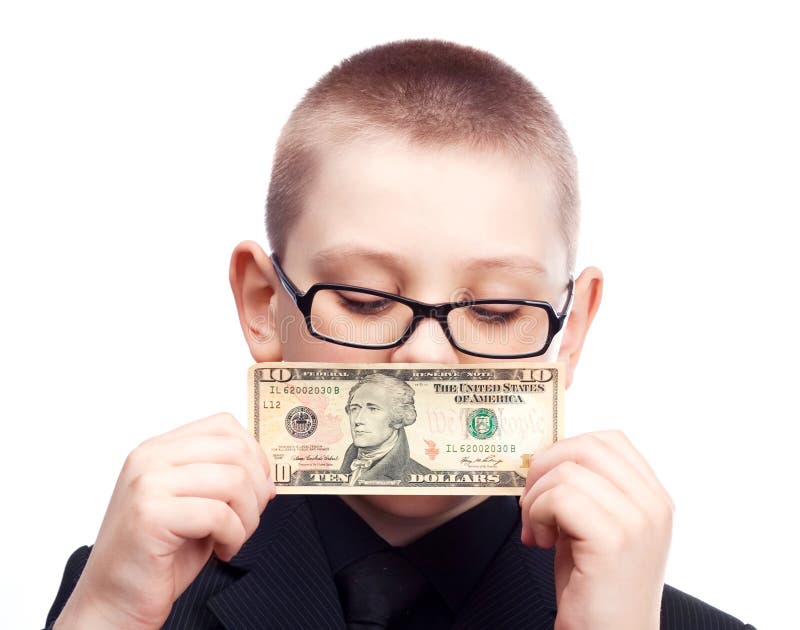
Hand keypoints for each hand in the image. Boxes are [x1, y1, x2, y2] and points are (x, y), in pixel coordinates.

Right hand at [55, 413, 274, 629]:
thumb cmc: (157, 558)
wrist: (113, 603)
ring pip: (233, 480)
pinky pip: (219, 514)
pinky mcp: (150, 514)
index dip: (254, 454)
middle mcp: (149, 458)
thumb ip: (225, 482)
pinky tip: (221, 551)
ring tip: (233, 538)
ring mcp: (147, 483)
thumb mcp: (197, 506)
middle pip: (235, 450)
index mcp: (159, 449)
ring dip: (248, 517)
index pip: (223, 425)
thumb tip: (269, 478)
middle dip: (256, 489)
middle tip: (249, 519)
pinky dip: (234, 536)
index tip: (258, 486)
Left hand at [519, 430, 673, 629]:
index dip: (566, 450)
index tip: (546, 479)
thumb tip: (545, 456)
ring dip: (535, 498)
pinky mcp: (614, 541)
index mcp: (653, 498)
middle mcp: (653, 505)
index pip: (609, 440)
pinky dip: (537, 514)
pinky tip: (540, 542)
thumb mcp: (596, 526)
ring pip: (566, 471)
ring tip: (537, 530)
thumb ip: (584, 489)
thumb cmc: (596, 589)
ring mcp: (638, 521)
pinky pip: (559, 497)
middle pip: (586, 446)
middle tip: (531, 501)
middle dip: (544, 466)